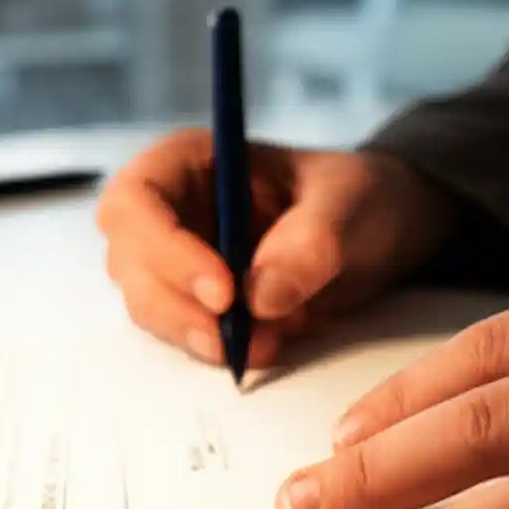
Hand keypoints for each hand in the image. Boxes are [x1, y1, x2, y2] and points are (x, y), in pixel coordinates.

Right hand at [96, 129, 454, 366]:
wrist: (379, 231)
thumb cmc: (359, 195)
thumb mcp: (351, 203)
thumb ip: (311, 241)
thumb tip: (262, 296)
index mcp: (190, 160)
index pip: (137, 199)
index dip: (165, 248)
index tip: (221, 292)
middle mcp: (169, 207)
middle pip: (129, 259)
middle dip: (175, 304)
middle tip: (233, 336)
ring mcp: (175, 258)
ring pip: (148, 304)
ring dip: (196, 334)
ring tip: (265, 342)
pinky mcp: (194, 302)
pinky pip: (181, 332)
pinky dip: (215, 348)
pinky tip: (264, 345)